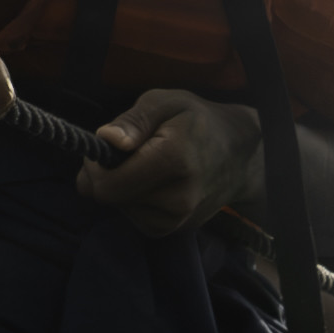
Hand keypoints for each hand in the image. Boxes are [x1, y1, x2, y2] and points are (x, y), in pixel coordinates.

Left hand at [76, 88, 262, 235]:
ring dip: (123, 188)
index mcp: (173, 160)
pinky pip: (135, 218)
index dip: (95, 166)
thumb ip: (133, 120)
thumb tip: (106, 140)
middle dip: (107, 175)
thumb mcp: (166, 102)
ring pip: (120, 209)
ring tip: (148, 166)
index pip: (108, 185)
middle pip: (110, 198)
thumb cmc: (197, 121)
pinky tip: (153, 183)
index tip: (106, 147)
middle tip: (127, 154)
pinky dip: (135, 201)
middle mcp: (177, 198)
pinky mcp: (175, 230)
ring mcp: (177, 219)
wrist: (239, 154)